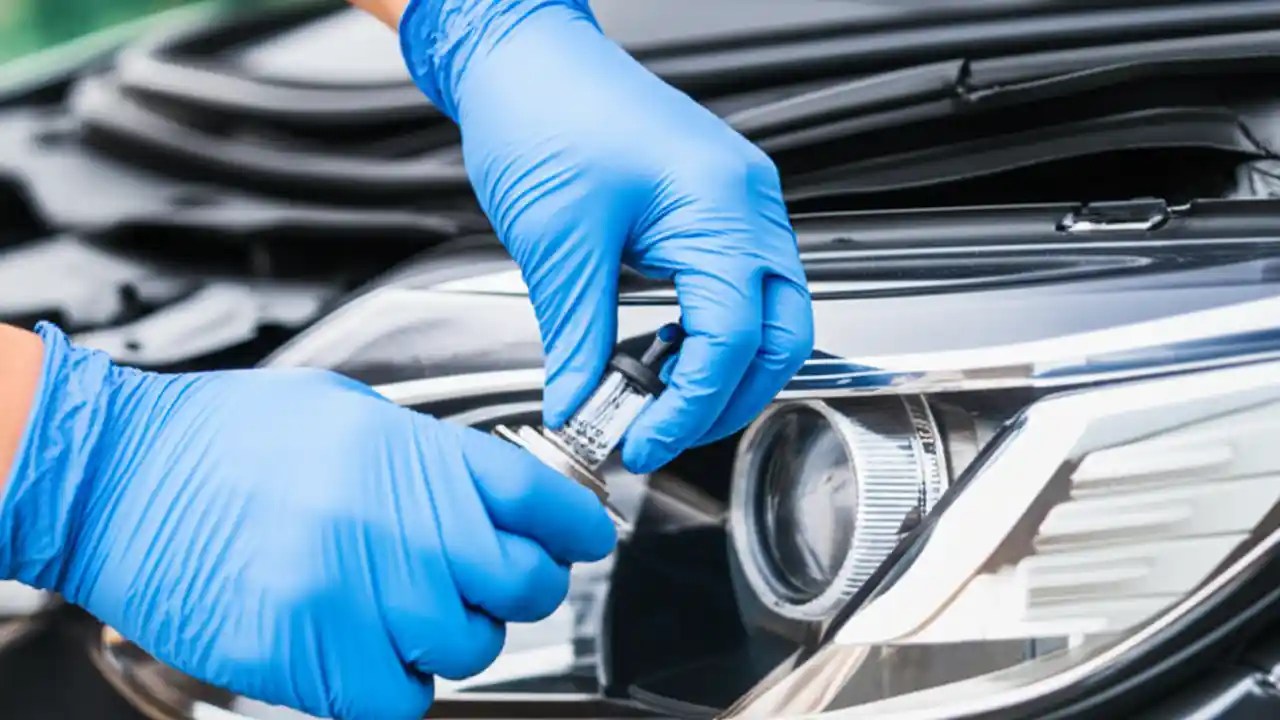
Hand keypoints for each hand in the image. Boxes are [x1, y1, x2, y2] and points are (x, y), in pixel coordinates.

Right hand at [0, 324, 614, 719]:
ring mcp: (360, 600)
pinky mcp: (313, 661)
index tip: (586, 538)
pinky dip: (400, 683)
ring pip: (470, 650)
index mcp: (416, 456)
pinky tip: (369, 647)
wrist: (120, 480)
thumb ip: (431, 459)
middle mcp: (401, 528)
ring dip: (455, 637)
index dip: (579, 525)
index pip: (542, 501)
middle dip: (522, 588)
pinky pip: (403, 699)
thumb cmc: (227, 439)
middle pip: (524, 585)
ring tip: (407, 608)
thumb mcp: (349, 414)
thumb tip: (496, 500)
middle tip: (489, 581)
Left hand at [401, 0, 814, 472]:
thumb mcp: (558, 242)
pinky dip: (713, 331)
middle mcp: (747, 201)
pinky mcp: (716, 203)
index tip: (642, 442)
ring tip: (660, 402)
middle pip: (779, 334)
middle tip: (662, 434)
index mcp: (719, 205)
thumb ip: (579, 338)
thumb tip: (580, 406)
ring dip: (725, 369)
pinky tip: (667, 351)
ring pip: (769, 314)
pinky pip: (741, 283)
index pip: (734, 338)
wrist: (522, 52)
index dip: (691, 406)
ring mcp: (739, 199)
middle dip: (728, 399)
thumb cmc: (542, 111)